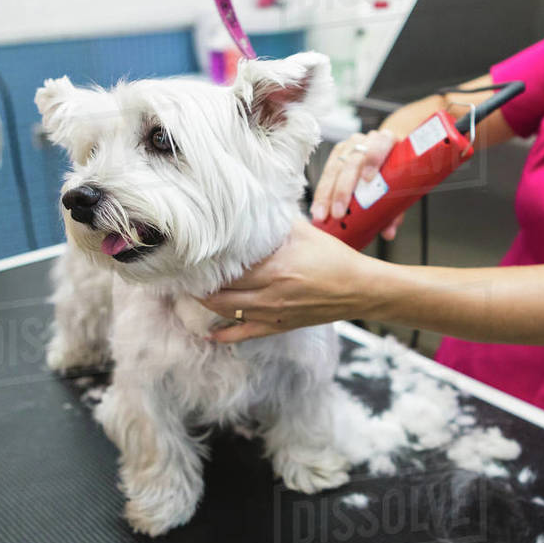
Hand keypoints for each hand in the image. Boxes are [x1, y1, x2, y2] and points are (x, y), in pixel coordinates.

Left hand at [201, 220, 377, 342]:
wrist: (359, 289)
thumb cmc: (334, 258)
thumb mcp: (306, 232)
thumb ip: (277, 222)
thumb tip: (254, 207)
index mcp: (274, 268)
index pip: (228, 268)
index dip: (205, 264)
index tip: (190, 256)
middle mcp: (270, 293)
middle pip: (220, 292)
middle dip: (198, 284)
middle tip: (184, 274)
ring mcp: (273, 313)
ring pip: (226, 312)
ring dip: (206, 303)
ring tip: (192, 292)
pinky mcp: (279, 326)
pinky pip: (244, 334)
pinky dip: (223, 335)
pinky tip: (208, 332)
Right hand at [310, 128, 405, 239]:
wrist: (389, 152)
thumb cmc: (396, 170)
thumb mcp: (401, 187)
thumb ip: (396, 210)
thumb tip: (388, 233)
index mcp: (388, 141)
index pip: (380, 145)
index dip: (373, 160)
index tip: (368, 180)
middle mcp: (367, 140)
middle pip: (353, 162)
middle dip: (343, 189)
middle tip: (338, 213)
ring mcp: (350, 145)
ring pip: (335, 168)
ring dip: (326, 194)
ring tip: (321, 215)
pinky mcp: (337, 152)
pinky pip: (326, 172)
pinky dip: (322, 193)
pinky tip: (317, 208)